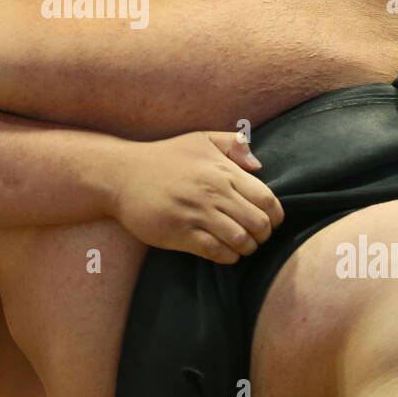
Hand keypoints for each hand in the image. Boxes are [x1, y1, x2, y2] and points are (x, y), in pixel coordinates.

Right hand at [110, 131, 283, 263]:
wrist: (121, 175)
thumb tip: (258, 165)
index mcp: (223, 171)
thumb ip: (233, 145)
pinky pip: (216, 252)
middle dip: (263, 235)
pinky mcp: (180, 233)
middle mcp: (214, 192)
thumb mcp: (200, 139)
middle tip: (255, 237)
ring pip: (240, 241)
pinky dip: (227, 257)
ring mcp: (197, 214)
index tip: (270, 221)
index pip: (267, 200)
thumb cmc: (164, 158)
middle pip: (259, 224)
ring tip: (240, 245)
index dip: (275, 216)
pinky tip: (223, 252)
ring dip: (246, 248)